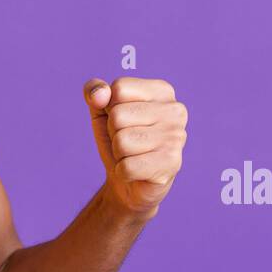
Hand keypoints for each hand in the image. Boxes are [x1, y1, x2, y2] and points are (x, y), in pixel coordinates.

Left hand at [83, 76, 186, 219]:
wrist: (129, 183)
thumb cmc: (119, 139)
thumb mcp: (101, 110)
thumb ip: (94, 91)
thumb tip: (99, 94)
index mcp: (162, 90)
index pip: (119, 88)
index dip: (110, 107)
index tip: (124, 120)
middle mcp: (175, 111)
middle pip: (118, 116)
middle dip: (114, 133)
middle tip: (129, 142)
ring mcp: (177, 137)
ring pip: (122, 142)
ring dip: (119, 153)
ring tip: (133, 155)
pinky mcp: (172, 164)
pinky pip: (127, 167)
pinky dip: (124, 172)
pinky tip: (138, 172)